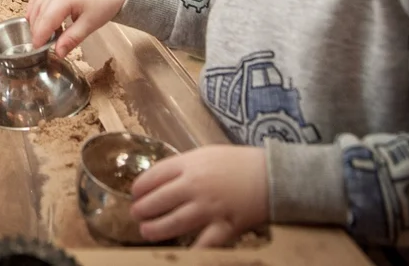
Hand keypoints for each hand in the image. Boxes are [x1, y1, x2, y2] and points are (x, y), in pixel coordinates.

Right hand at [25, 0, 129, 55]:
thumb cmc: (106, 4)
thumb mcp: (90, 24)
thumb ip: (72, 38)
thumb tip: (58, 53)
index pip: (45, 21)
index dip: (39, 37)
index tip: (37, 50)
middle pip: (38, 13)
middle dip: (37, 30)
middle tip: (41, 45)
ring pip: (37, 3)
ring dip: (36, 19)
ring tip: (42, 33)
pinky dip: (36, 6)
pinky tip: (39, 16)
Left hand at [130, 145, 268, 246]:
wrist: (274, 175)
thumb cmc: (240, 163)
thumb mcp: (207, 154)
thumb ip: (185, 166)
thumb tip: (162, 178)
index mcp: (189, 164)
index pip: (152, 176)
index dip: (138, 188)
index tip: (134, 194)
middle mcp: (195, 185)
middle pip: (157, 200)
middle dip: (142, 210)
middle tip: (136, 215)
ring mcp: (209, 207)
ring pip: (173, 223)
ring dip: (155, 229)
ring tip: (147, 232)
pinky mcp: (225, 226)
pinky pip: (204, 243)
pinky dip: (192, 250)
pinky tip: (180, 253)